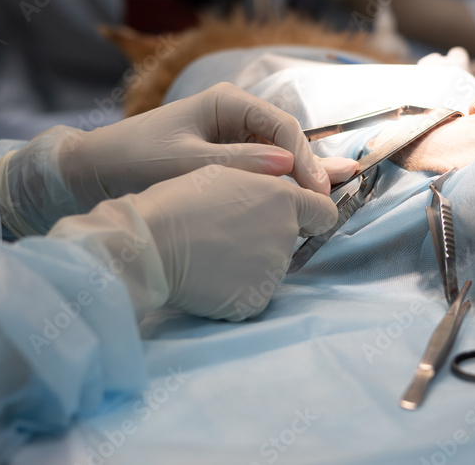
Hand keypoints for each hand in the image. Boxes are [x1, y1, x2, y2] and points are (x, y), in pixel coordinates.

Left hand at [0, 82, 356, 235]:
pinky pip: (263, 169)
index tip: (317, 191)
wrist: (94, 171)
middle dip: (312, 169)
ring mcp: (233, 135)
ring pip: (280, 156)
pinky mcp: (227, 157)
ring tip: (335, 197)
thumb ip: (239, 164)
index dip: (305, 160)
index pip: (283, 128)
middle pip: (288, 140)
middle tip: (335, 200)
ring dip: (302, 177)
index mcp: (228, 102)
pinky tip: (307, 198)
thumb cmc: (136, 159)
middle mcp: (236, 114)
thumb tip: (289, 167)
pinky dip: (283, 184)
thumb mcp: (188, 163)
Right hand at [47, 168, 337, 320]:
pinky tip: (208, 276)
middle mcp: (286, 235)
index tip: (300, 219)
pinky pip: (251, 294)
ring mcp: (273, 271)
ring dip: (250, 262)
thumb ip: (268, 185)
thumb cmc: (180, 200)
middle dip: (268, 237)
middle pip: (290, 240)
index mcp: (283, 199)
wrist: (150, 243)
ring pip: (269, 267)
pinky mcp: (255, 301)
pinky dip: (235, 289)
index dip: (312, 214)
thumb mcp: (228, 174)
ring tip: (211, 253)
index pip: (324, 212)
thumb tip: (295, 196)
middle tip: (226, 233)